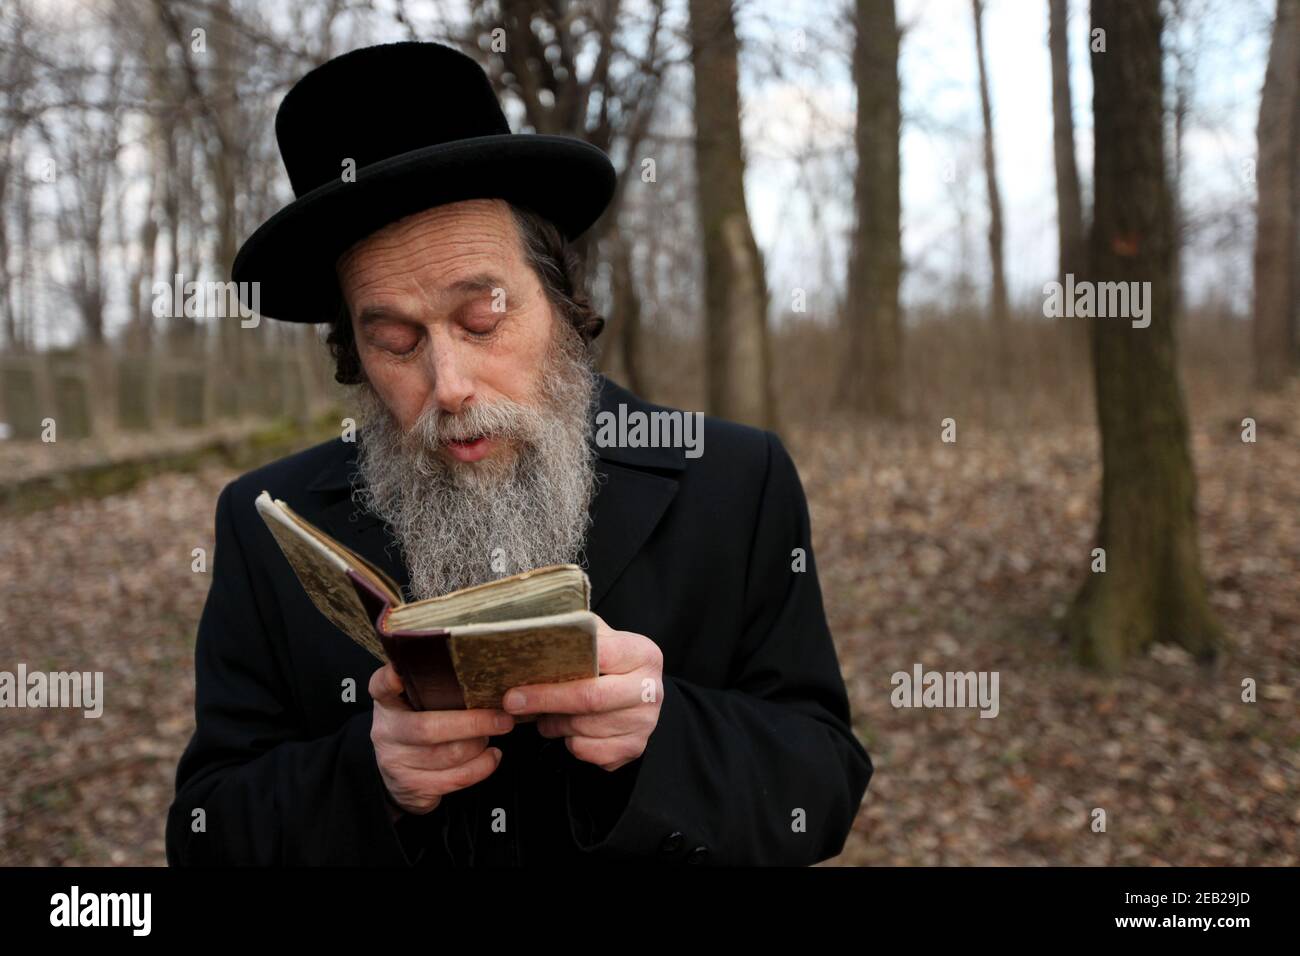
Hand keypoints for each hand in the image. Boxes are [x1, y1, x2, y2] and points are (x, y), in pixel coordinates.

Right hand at [369, 664, 514, 814]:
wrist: (399, 778)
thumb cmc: (419, 728)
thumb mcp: (415, 703)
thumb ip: (432, 686)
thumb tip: (480, 668)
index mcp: (388, 703)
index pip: (381, 686)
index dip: (390, 679)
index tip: (400, 674)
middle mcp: (387, 731)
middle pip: (428, 728)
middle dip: (472, 723)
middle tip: (502, 718)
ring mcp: (397, 762)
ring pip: (447, 755)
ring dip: (479, 744)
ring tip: (494, 733)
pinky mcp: (413, 786)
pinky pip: (455, 778)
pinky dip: (481, 767)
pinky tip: (492, 756)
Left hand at [503, 615, 662, 771]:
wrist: (637, 693)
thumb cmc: (610, 664)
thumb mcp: (600, 638)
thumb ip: (575, 632)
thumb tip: (528, 629)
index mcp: (642, 654)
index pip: (598, 658)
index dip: (558, 668)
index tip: (522, 677)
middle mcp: (650, 689)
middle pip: (591, 698)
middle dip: (547, 700)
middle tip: (514, 702)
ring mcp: (644, 722)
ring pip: (584, 727)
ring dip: (555, 723)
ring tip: (545, 714)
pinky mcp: (633, 747)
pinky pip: (588, 750)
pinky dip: (570, 742)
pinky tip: (570, 728)